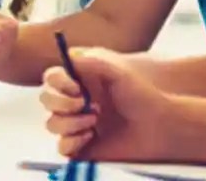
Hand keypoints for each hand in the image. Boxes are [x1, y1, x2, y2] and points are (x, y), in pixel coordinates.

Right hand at [39, 47, 171, 161]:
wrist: (158, 126)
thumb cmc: (140, 95)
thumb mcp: (116, 70)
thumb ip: (89, 60)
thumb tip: (66, 58)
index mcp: (80, 81)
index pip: (52, 78)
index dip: (57, 82)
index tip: (76, 87)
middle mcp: (75, 101)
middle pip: (46, 100)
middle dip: (61, 103)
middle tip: (84, 103)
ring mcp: (77, 124)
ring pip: (52, 124)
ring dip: (69, 122)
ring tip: (94, 121)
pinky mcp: (81, 146)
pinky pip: (62, 146)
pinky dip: (71, 141)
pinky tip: (90, 135)